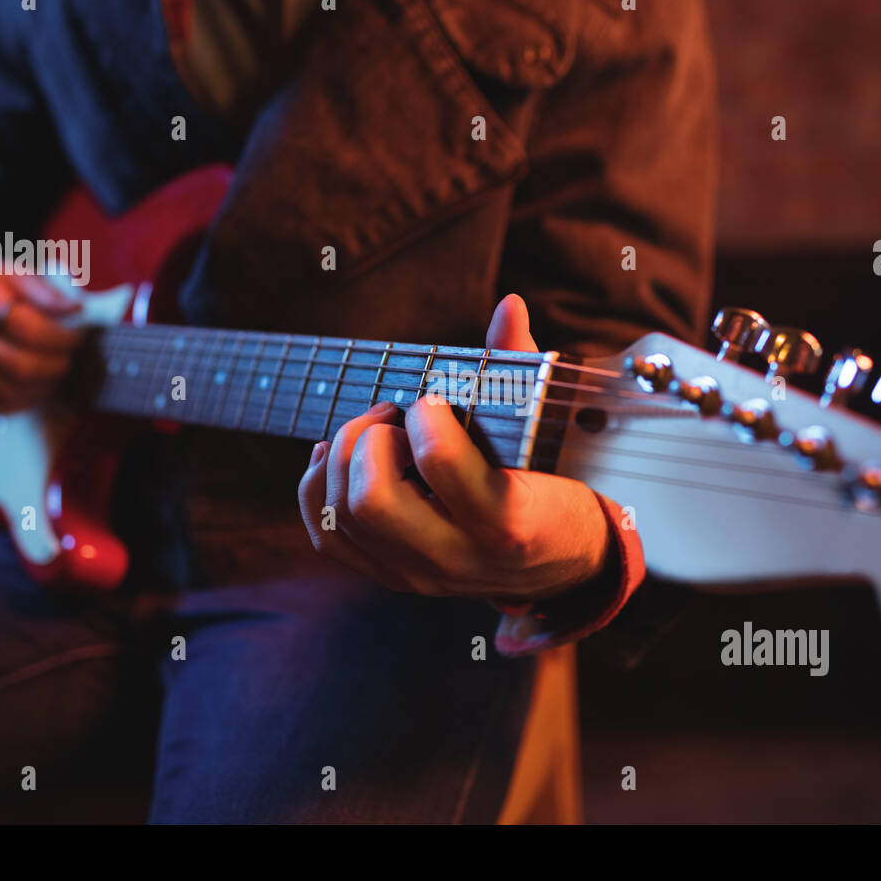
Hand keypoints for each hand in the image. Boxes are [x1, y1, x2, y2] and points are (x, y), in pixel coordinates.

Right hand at [0, 249, 82, 412]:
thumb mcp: (7, 270)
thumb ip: (44, 291)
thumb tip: (77, 311)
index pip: (32, 331)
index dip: (63, 339)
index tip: (76, 336)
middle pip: (23, 367)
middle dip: (57, 367)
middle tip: (68, 359)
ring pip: (8, 390)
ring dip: (42, 387)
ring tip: (53, 372)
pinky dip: (17, 402)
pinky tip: (31, 388)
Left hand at [298, 294, 610, 599]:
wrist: (562, 563)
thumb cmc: (555, 484)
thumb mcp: (549, 436)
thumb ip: (522, 369)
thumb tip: (508, 304)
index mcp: (504, 521)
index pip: (436, 461)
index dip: (424, 414)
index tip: (435, 401)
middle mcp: (456, 556)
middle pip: (371, 500)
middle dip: (369, 440)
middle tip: (393, 418)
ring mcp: (419, 574)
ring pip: (342, 516)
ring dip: (344, 458)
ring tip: (374, 433)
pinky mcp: (392, 576)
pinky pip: (328, 538)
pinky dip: (318, 488)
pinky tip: (338, 454)